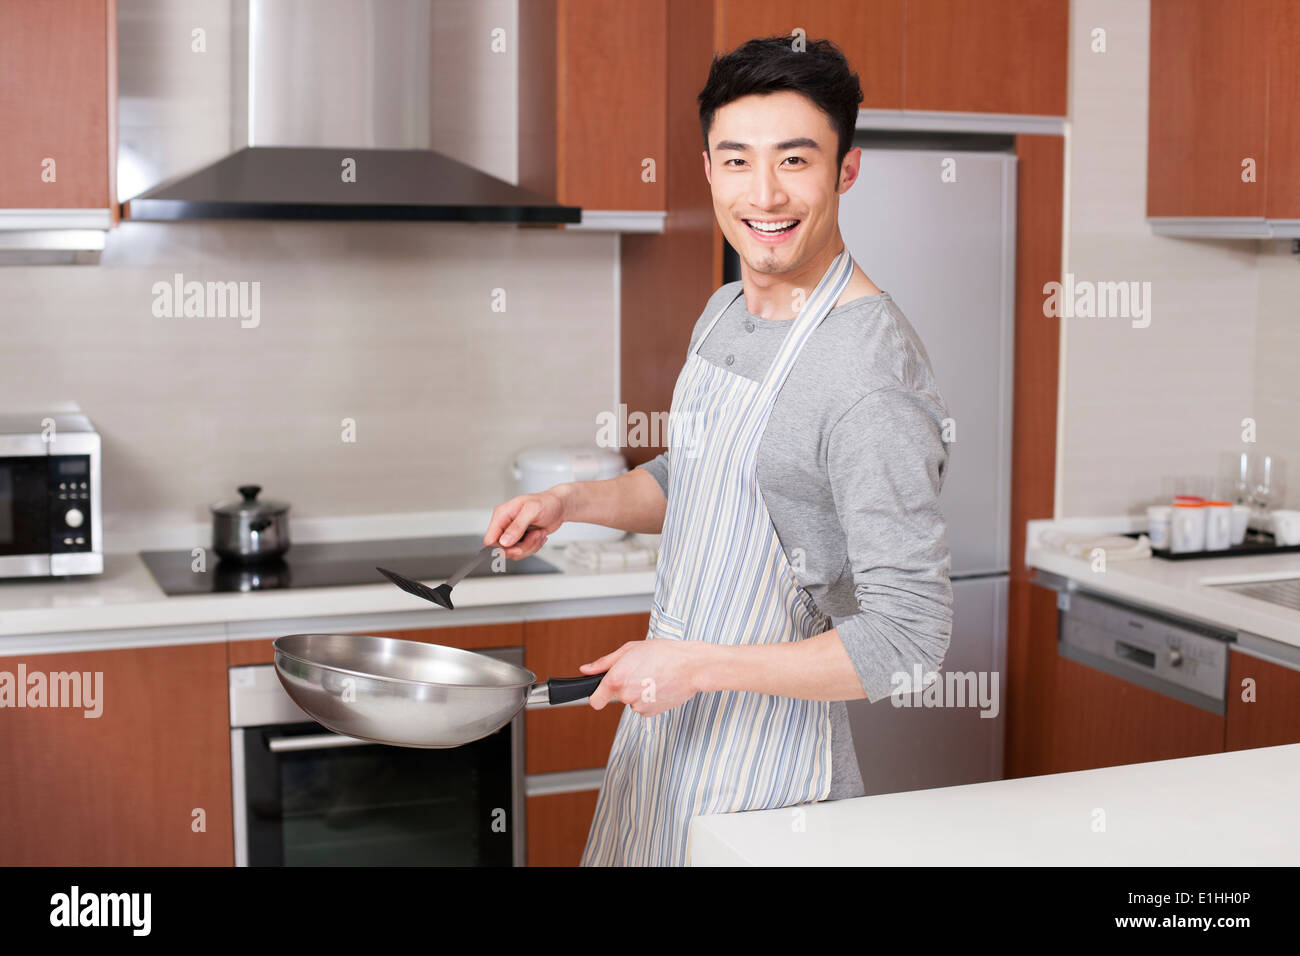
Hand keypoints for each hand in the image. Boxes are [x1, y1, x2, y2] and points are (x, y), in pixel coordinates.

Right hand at [484, 488, 566, 558]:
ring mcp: (513, 534)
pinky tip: (539, 535)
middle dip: (521, 547)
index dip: (499, 548)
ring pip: (514, 553)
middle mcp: (505, 525)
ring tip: (538, 532)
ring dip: (530, 546)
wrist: (559, 506)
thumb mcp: (532, 510)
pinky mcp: (521, 540)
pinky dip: (535, 547)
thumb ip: (517, 526)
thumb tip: (505, 541)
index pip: (490, 538)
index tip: (515, 548)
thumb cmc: (546, 502)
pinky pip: (523, 552)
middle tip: (533, 537)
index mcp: (502, 514)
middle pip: (503, 549)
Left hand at [581, 639, 711, 716]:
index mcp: (616, 678)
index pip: (595, 701)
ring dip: (638, 691)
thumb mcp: (631, 649)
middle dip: (624, 685)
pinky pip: (643, 706)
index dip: (597, 695)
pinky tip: (659, 685)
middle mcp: (626, 695)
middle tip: (640, 670)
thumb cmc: (664, 653)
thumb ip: (604, 662)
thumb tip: (586, 670)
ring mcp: (639, 706)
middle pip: (616, 696)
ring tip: (653, 676)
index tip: (601, 692)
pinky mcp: (651, 712)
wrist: (691, 667)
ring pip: (631, 700)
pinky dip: (649, 698)